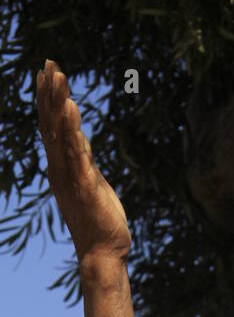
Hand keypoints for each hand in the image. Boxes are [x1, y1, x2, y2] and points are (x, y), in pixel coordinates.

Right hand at [36, 59, 131, 265]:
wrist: (103, 252)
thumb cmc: (99, 220)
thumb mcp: (92, 182)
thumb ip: (84, 160)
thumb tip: (80, 138)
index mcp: (62, 167)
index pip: (51, 126)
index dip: (48, 99)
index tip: (47, 72)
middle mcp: (61, 169)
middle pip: (51, 124)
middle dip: (50, 93)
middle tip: (50, 64)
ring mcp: (71, 178)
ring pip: (61, 135)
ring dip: (58, 104)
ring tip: (58, 77)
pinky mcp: (85, 187)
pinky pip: (77, 154)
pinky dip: (73, 131)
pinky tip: (72, 110)